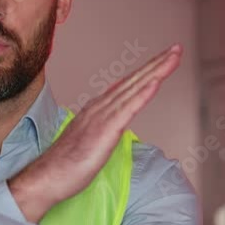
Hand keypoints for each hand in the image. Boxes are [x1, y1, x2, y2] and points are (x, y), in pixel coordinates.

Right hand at [9, 44, 181, 222]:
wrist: (48, 176)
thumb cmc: (67, 165)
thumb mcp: (91, 142)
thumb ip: (103, 130)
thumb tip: (114, 127)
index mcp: (97, 109)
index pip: (126, 85)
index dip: (146, 71)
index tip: (163, 60)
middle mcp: (100, 107)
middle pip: (134, 81)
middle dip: (157, 63)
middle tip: (176, 49)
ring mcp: (103, 116)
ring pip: (134, 88)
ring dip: (155, 71)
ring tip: (172, 57)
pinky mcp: (106, 130)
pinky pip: (129, 108)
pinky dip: (143, 93)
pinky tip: (156, 82)